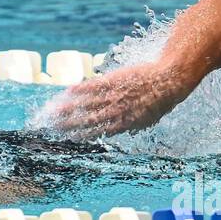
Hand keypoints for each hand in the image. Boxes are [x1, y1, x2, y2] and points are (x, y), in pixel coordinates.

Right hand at [44, 62, 190, 139]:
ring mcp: (113, 96)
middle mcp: (115, 113)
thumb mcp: (148, 120)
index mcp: (123, 125)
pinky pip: (92, 87)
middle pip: (86, 121)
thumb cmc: (161, 101)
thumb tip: (123, 131)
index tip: (68, 138)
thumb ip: (131, 125)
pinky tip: (67, 92)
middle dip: (67, 125)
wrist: (168, 80)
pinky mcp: (113, 81)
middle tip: (52, 128)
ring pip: (85, 105)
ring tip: (52, 112)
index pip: (97, 133)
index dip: (81, 136)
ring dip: (67, 109)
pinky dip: (79, 90)